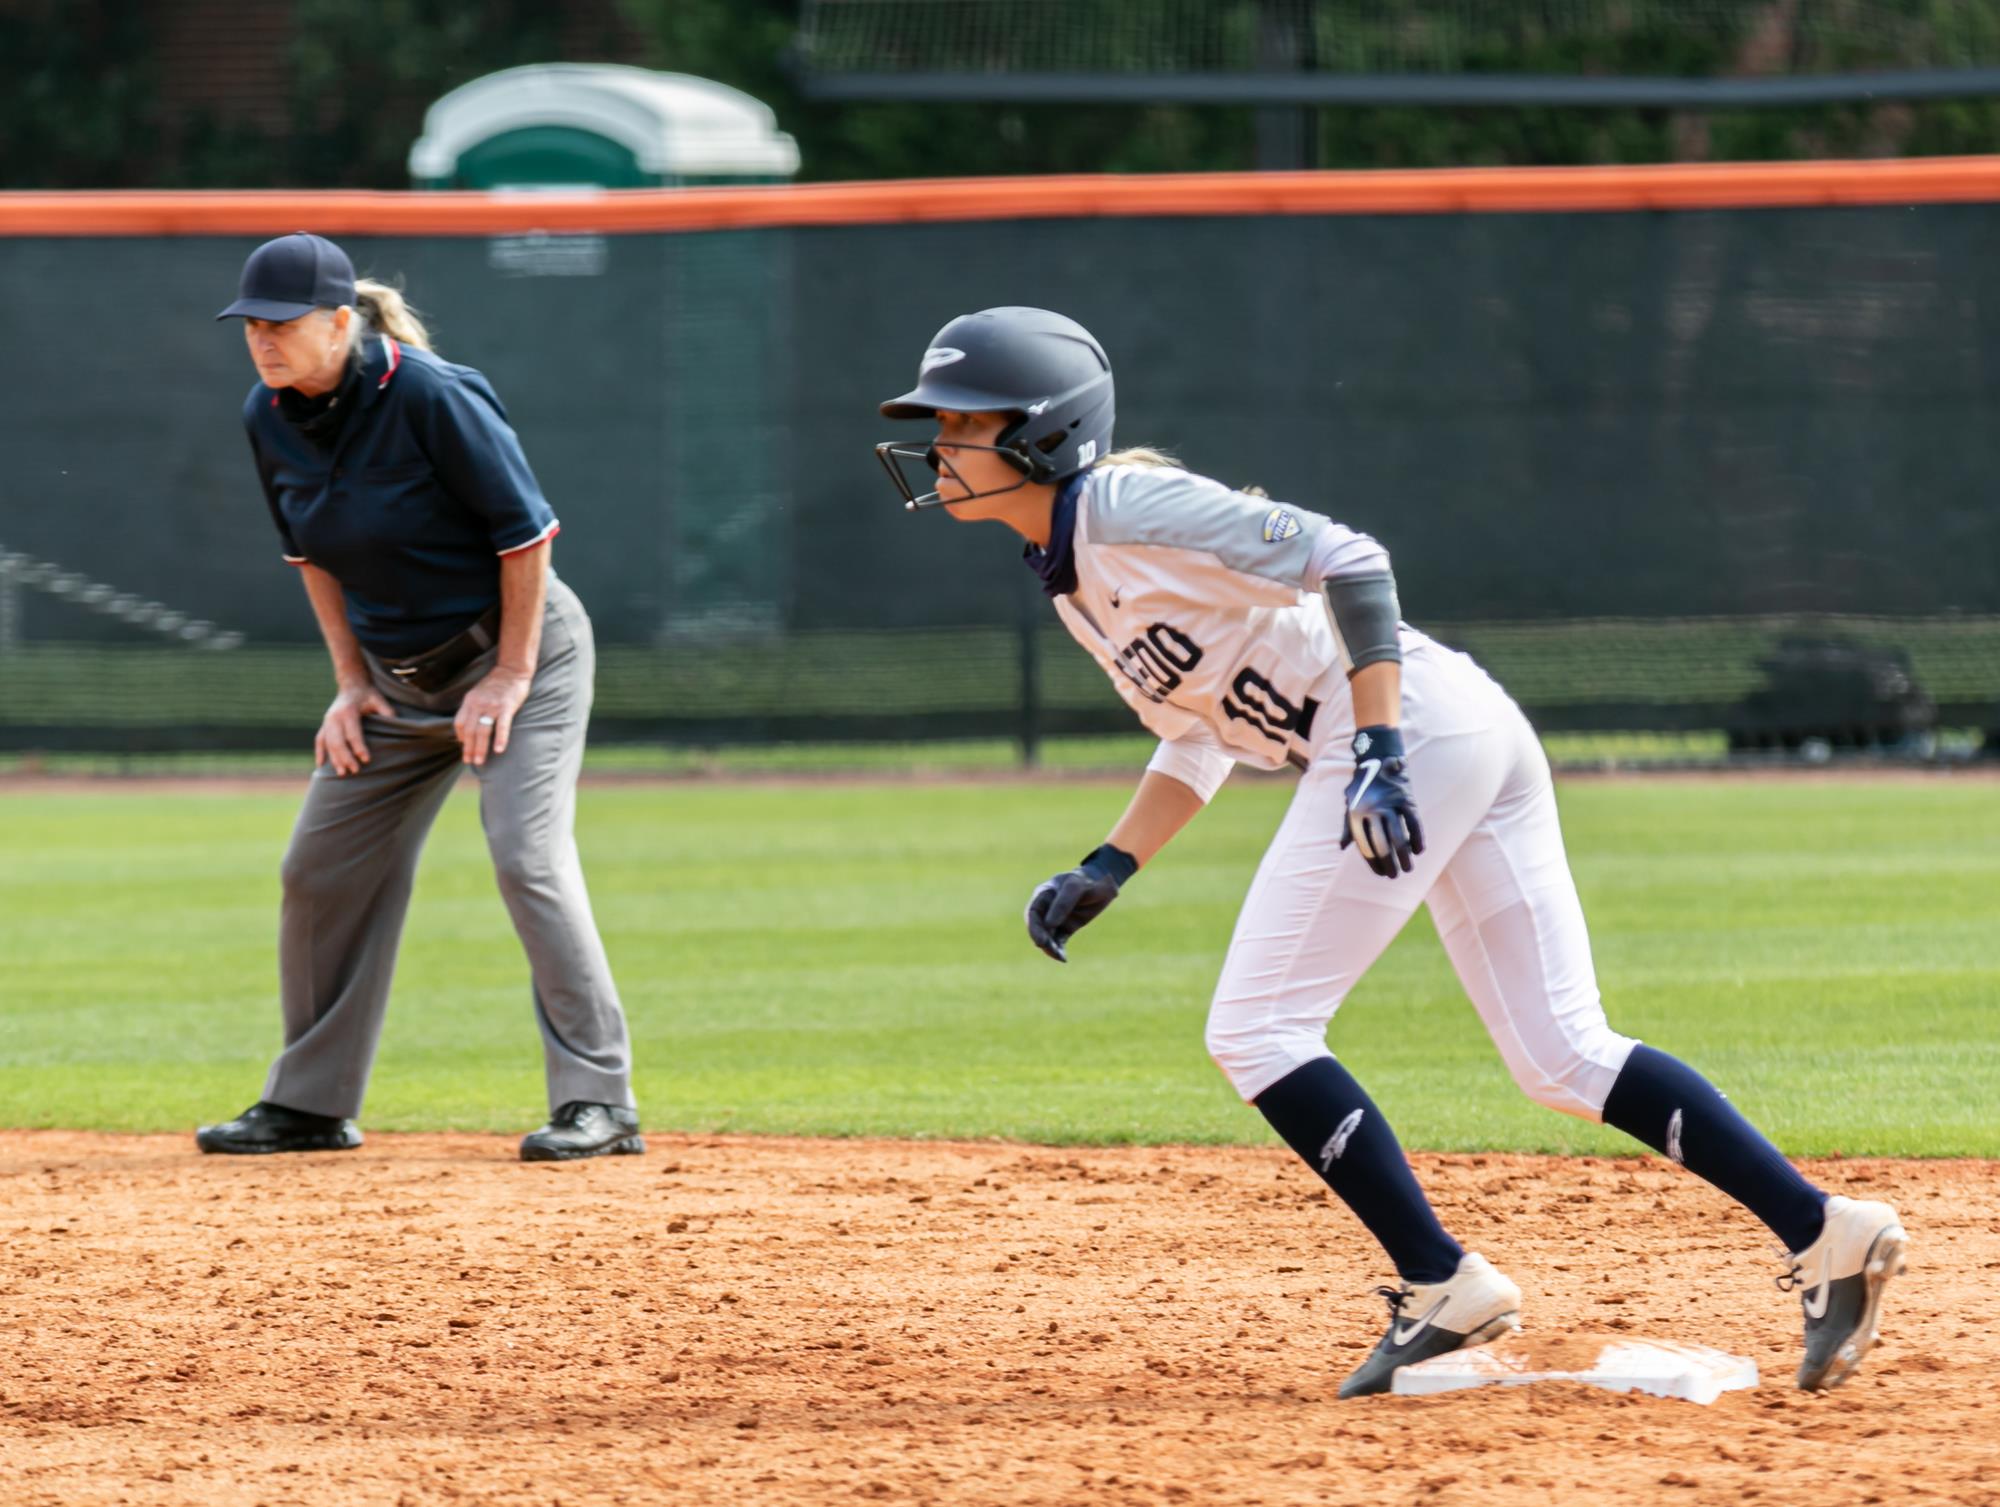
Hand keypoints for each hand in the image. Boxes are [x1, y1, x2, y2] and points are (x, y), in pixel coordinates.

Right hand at [316, 683, 396, 775]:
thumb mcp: (379, 700)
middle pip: (337, 741)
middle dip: (346, 757)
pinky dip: (319, 752)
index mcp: (348, 711)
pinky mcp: (325, 724)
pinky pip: (319, 740)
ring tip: (342, 774)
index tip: (366, 760)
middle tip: (355, 771)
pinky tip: (321, 765)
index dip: (359, 747)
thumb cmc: (368, 695)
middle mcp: (334, 717)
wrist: (352, 685)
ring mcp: (327, 721)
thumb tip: (395, 727)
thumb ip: (387, 712)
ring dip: (334, 759)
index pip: (353, 733)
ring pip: (328, 743)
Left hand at [454, 667, 532, 766]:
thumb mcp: (478, 692)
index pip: (460, 723)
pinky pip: (502, 726)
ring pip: (483, 731)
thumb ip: (473, 707)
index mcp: (469, 700)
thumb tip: (469, 725)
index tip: (464, 747)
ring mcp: (492, 706)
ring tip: (480, 761)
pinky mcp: (506, 707)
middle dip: (468, 748)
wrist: (512, 670)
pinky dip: (500, 739)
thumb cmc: (496, 683)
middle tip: (469, 762)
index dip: (460, 737)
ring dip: (480, 748)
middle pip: (470, 730)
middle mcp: (478, 704)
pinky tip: (499, 750)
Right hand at [1024, 843, 1137, 961]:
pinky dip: (1059, 950)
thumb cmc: (1087, 881)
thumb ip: (1063, 903)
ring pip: (1047, 936)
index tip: (1042, 938)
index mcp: (1044, 894)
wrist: (1103, 884)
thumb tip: (1048, 925)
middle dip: (1040, 938)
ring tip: (1059, 956)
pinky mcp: (1066, 928)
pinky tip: (1063, 958)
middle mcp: (1047, 908)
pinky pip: (1058, 942)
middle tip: (1048, 948)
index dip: (1034, 926)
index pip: (1033, 912)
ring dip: (1050, 947)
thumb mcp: (1076, 887)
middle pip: (1037, 926)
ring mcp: (1056, 919)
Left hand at [1340, 725, 1424, 878]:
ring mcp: (1390, 805)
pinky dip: (1417, 837)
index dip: (1373, 862)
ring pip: (1398, 836)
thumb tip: (1342, 847)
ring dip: (1404, 855)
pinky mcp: (1406, 798)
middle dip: (1389, 863)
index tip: (1380, 874)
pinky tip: (1419, 850)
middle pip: (1382, 844)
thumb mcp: (1350, 803)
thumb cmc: (1362, 785)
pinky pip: (1413, 823)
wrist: (1377, 757)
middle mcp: (1372, 811)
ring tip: (1408, 868)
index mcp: (1356, 814)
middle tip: (1396, 875)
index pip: (1364, 846)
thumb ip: (1347, 826)